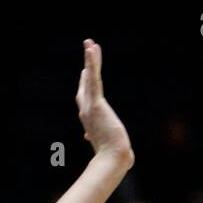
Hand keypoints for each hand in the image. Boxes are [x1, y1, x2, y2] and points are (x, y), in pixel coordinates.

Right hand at [76, 39, 133, 165]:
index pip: (85, 99)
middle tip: (88, 50)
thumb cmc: (116, 158)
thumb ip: (110, 144)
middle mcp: (86, 112)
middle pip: (85, 85)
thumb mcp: (111, 148)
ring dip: (90, 60)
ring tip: (89, 42)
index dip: (84, 85)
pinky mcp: (96, 103)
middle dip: (86, 67)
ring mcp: (90, 107)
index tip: (84, 74)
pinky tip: (91, 49)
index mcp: (90, 121)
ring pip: (89, 78)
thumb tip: (118, 153)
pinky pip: (93, 79)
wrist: (113, 160)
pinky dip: (92, 63)